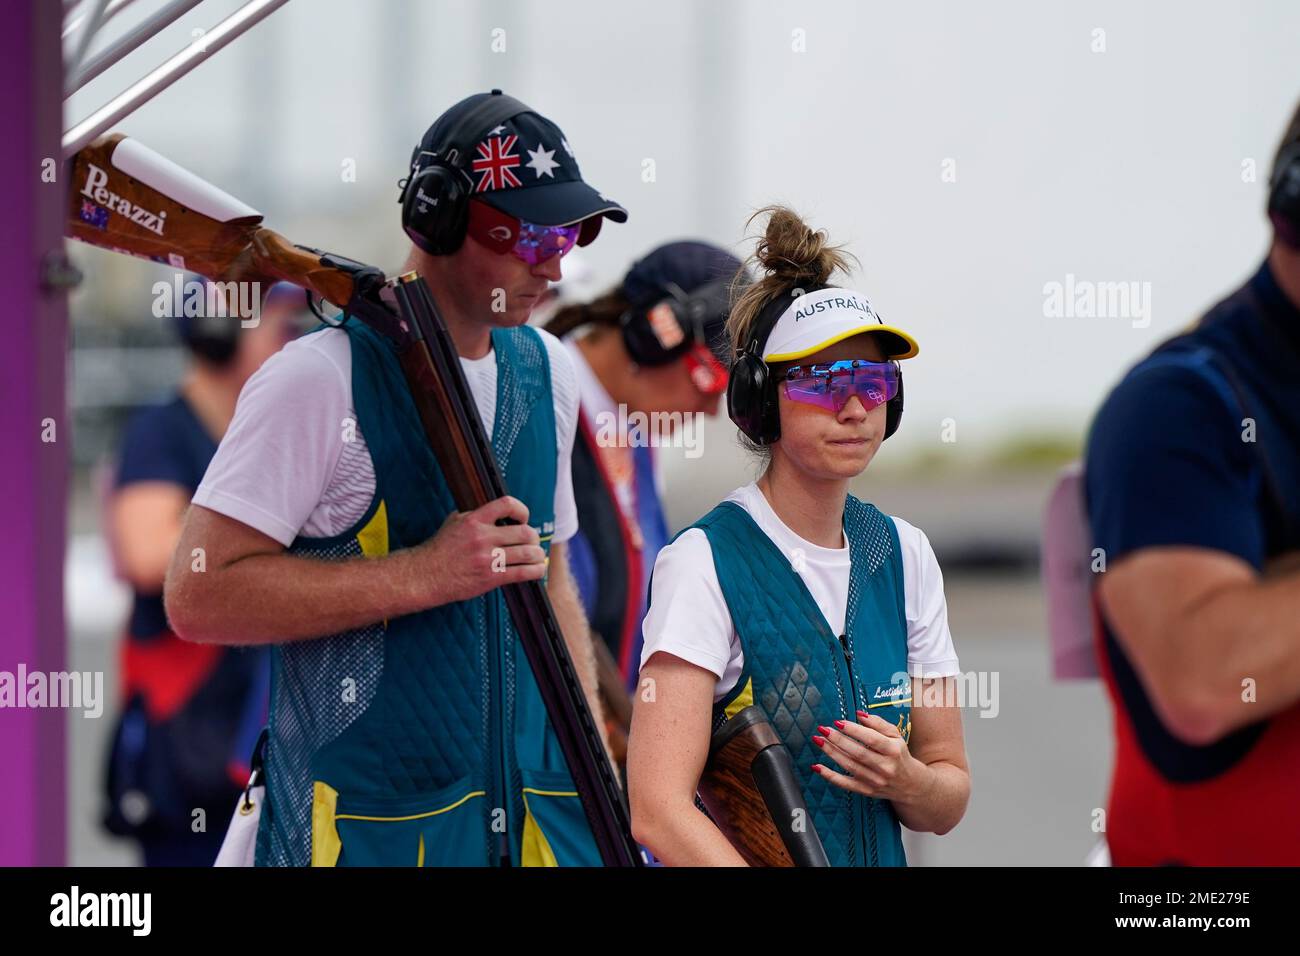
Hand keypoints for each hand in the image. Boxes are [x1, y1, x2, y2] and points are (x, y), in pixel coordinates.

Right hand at [409, 495, 545, 606]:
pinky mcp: (491, 578)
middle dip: (533, 538)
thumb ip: (476, 515)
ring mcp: (488, 559)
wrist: (426, 575)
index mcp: (474, 520)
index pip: (507, 504)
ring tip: (537, 557)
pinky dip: (536, 571)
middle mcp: (483, 538)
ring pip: (528, 553)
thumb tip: (497, 511)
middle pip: (525, 532)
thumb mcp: (454, 522)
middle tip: (532, 542)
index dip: (521, 510)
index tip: (523, 518)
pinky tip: (538, 570)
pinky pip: (523, 573)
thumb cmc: (440, 549)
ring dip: (538, 555)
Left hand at [811, 711, 925, 801]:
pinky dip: (830, 776)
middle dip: (838, 740)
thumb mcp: (895, 736)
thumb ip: (878, 723)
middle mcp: (885, 767)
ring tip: (819, 740)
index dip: (854, 730)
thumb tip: (859, 714)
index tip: (838, 722)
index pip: (872, 739)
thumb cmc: (899, 755)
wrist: (910, 785)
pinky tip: (817, 766)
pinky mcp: (866, 791)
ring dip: (831, 753)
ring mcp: (875, 781)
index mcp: (893, 751)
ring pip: (850, 766)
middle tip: (823, 729)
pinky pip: (845, 784)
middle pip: (858, 753)